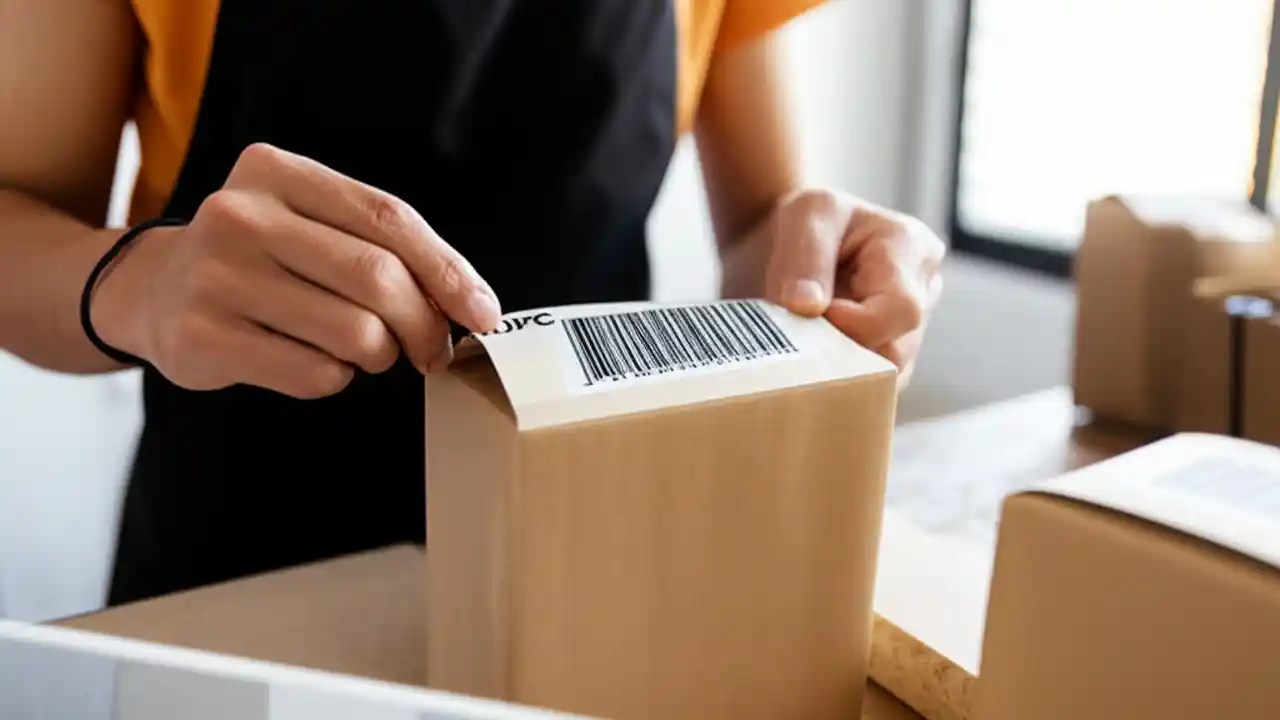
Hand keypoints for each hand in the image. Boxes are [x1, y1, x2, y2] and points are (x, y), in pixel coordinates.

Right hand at [93, 143, 500, 398]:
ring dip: (378, 354)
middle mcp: (239, 215)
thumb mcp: (309, 224)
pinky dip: (334, 378)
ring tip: (361, 348)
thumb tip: (470, 303)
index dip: (448, 270)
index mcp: (276, 173)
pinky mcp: (202, 337)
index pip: (388, 219)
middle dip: (425, 325)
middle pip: (378, 279)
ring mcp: (215, 277)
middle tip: (433, 350)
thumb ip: (380, 247)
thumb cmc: (261, 259)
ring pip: (354, 333)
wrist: (152, 291)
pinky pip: (316, 374)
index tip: (484, 312)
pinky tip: (310, 359)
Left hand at [724, 188, 944, 387]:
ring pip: (883, 379)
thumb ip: (806, 254)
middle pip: (896, 351)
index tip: (806, 314)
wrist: (786, 240)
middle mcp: (924, 291)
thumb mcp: (804, 213)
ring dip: (838, 372)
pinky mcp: (887, 356)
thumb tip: (810, 307)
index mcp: (912, 249)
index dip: (855, 324)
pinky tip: (810, 367)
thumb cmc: (804, 219)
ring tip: (801, 346)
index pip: (902, 309)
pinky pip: (870, 390)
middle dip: (842, 352)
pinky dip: (838, 385)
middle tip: (796, 336)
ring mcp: (910, 329)